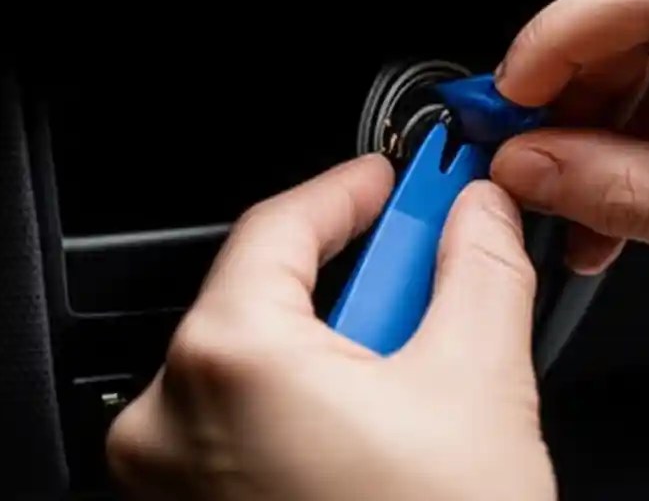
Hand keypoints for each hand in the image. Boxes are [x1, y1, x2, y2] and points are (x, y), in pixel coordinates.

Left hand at [107, 155, 554, 500]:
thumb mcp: (480, 388)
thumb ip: (480, 270)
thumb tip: (480, 216)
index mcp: (227, 361)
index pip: (280, 224)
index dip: (352, 189)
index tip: (394, 178)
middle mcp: (170, 419)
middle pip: (269, 296)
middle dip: (358, 279)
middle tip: (429, 271)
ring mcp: (169, 481)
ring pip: (262, 367)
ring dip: (341, 350)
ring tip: (417, 382)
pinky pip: (244, 428)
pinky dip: (309, 408)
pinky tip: (375, 436)